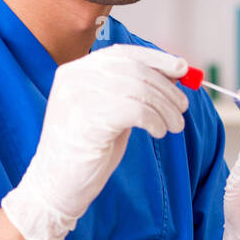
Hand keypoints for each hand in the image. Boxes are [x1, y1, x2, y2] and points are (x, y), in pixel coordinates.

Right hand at [2, 44, 188, 239]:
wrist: (56, 186)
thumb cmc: (88, 149)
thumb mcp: (111, 111)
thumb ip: (134, 90)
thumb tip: (173, 72)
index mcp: (76, 71)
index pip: (123, 53)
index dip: (156, 58)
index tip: (182, 68)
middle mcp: (74, 78)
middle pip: (135, 70)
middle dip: (166, 88)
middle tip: (182, 107)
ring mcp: (77, 97)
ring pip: (140, 90)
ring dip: (166, 108)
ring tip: (174, 125)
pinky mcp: (87, 119)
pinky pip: (136, 111)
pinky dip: (155, 120)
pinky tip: (159, 132)